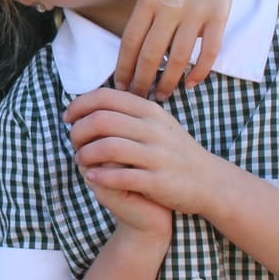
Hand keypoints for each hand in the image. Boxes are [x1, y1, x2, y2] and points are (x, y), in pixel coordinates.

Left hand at [66, 87, 225, 228]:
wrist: (210, 182)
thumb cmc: (175, 152)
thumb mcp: (157, 123)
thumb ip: (129, 111)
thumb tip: (92, 103)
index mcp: (150, 111)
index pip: (105, 97)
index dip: (79, 105)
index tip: (67, 117)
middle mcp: (154, 129)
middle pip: (101, 120)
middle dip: (78, 131)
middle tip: (73, 142)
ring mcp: (157, 155)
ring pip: (108, 148)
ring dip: (85, 154)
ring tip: (80, 160)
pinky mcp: (158, 181)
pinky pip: (121, 177)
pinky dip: (100, 176)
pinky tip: (92, 177)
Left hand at [113, 0, 242, 100]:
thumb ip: (144, 16)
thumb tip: (132, 55)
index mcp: (148, 1)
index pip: (130, 42)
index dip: (124, 68)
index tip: (120, 86)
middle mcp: (168, 8)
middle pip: (151, 55)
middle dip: (142, 81)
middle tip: (139, 97)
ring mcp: (195, 13)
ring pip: (177, 58)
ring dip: (168, 82)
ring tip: (162, 94)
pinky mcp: (218, 16)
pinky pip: (208, 52)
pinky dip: (199, 72)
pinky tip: (191, 83)